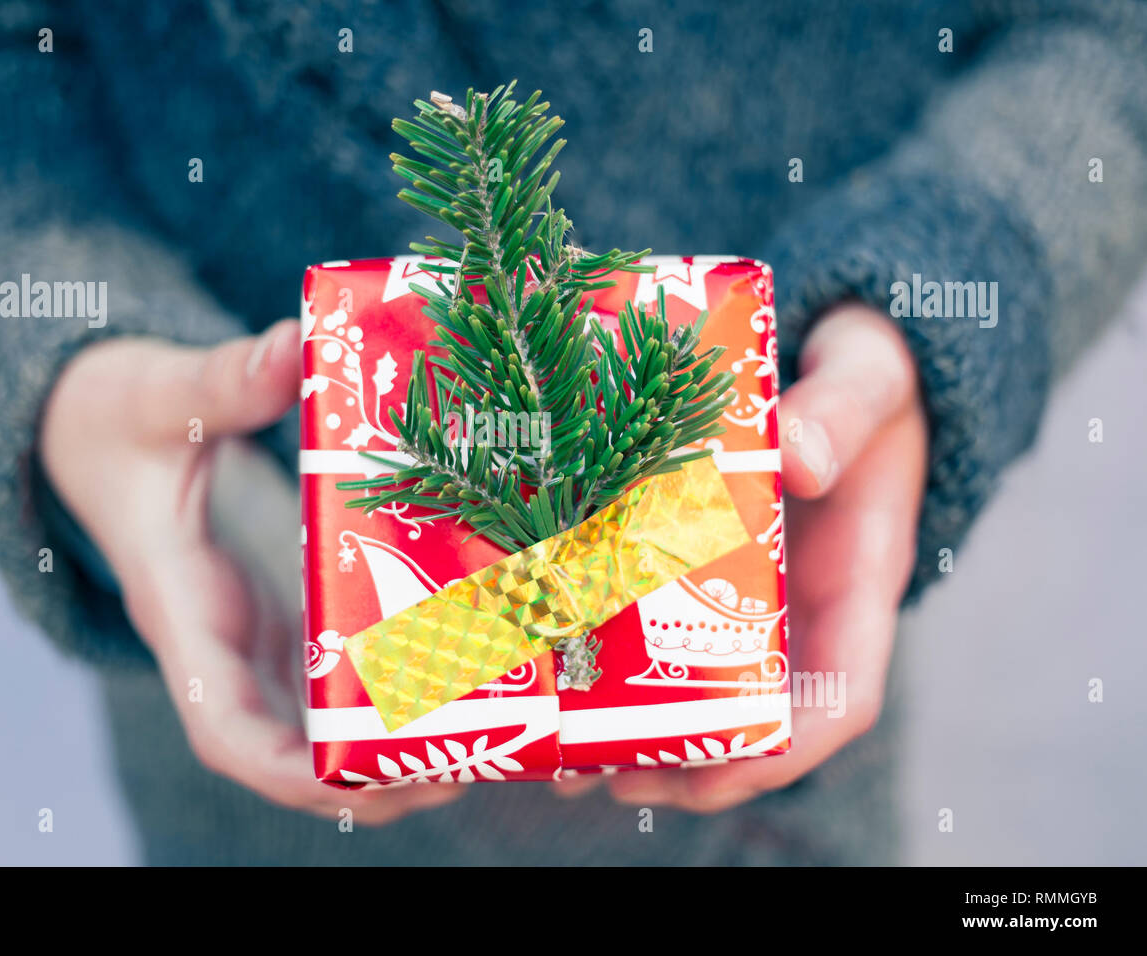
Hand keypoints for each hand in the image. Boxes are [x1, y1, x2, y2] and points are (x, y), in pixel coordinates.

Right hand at [39, 321, 465, 823]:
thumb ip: (221, 380)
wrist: (101, 429)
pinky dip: (390, 694)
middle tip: (462, 771)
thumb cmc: (116, 420)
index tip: (350, 781)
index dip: (282, 767)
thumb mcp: (159, 395)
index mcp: (184, 607)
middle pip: (288, 749)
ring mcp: (256, 636)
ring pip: (318, 723)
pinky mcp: (284, 615)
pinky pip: (335, 675)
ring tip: (482, 749)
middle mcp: (223, 642)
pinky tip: (460, 683)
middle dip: (366, 778)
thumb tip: (290, 344)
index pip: (222, 721)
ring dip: (390, 750)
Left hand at [597, 303, 927, 810]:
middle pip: (756, 719)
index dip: (791, 745)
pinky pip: (661, 633)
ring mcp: (751, 598)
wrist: (838, 359)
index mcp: (857, 585)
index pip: (843, 697)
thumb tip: (800, 457)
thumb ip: (841, 410)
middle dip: (690, 765)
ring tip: (566, 763)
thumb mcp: (867, 378)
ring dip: (640, 737)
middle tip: (610, 776)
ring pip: (701, 692)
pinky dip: (617, 669)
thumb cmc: (864, 376)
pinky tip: (556, 679)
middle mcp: (803, 612)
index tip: (728, 765)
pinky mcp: (701, 571)